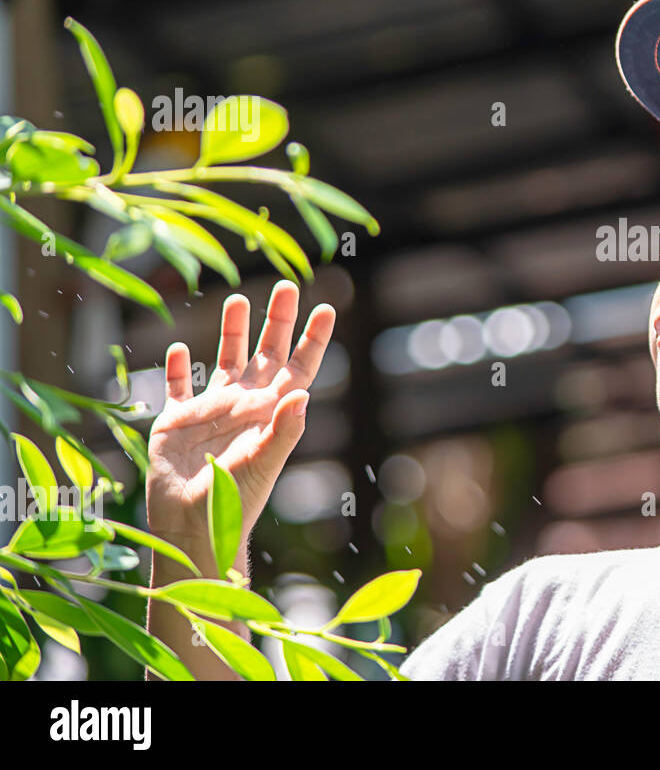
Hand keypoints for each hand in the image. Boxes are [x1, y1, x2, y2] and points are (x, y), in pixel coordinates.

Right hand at [145, 279, 335, 555]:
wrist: (192, 527)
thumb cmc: (235, 500)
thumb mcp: (264, 462)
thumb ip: (284, 428)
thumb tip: (303, 392)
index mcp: (272, 412)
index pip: (299, 367)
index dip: (313, 339)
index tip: (327, 308)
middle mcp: (245, 404)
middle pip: (266, 353)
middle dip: (276, 320)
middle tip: (288, 285)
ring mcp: (211, 411)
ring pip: (224, 360)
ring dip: (232, 331)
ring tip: (237, 298)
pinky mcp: (177, 422)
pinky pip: (178, 388)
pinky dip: (177, 368)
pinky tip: (179, 348)